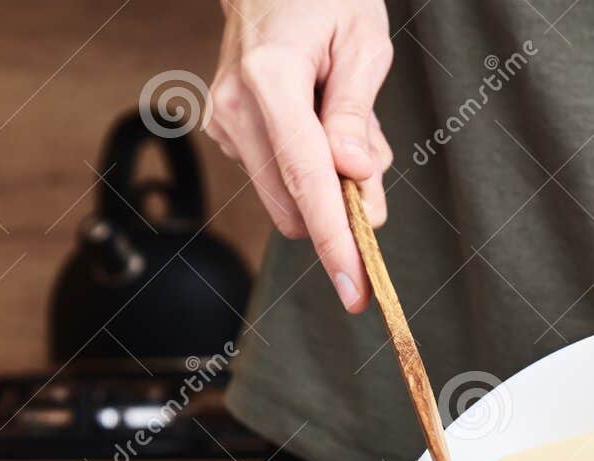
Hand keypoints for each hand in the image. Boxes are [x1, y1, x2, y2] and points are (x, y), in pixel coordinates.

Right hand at [204, 0, 394, 310]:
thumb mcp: (362, 39)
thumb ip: (357, 114)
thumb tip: (355, 176)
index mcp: (271, 79)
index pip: (307, 180)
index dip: (335, 241)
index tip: (355, 289)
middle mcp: (236, 107)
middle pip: (295, 204)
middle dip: (341, 206)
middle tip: (370, 156)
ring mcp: (223, 122)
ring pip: (287, 197)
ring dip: (327, 182)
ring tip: (342, 119)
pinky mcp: (223, 131)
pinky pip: (276, 176)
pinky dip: (307, 166)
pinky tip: (317, 119)